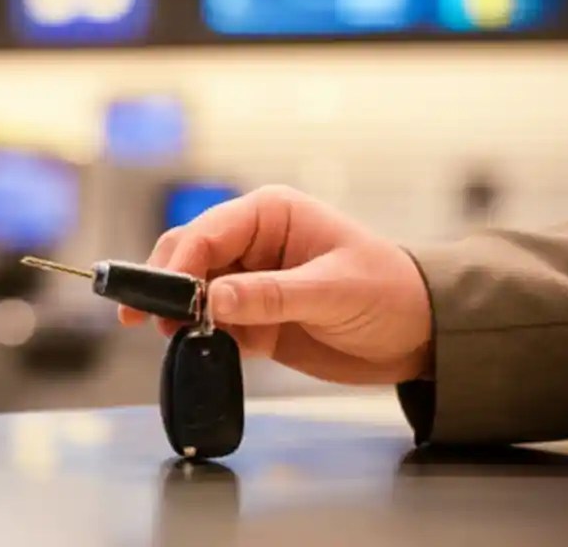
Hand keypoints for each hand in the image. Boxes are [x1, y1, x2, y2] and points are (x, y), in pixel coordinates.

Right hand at [119, 186, 433, 384]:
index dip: (179, 263)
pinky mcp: (254, 319)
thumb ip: (271, 295)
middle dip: (166, 286)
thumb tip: (212, 299)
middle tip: (146, 319)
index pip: (207, 232)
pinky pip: (212, 326)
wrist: (421, 336)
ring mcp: (250, 282)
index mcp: (270, 214)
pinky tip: (197, 354)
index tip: (161, 297)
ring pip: (193, 294)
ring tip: (171, 340)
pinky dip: (200, 340)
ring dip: (178, 316)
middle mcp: (252, 243)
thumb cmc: (389, 293)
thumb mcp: (333, 292)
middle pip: (188, 258)